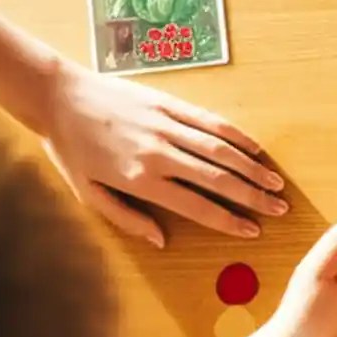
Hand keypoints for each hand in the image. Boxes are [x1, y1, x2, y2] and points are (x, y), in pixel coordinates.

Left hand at [43, 62, 287, 246]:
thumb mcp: (88, 194)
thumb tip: (162, 240)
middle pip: (219, 179)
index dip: (229, 220)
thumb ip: (127, 219)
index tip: (252, 230)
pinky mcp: (170, 104)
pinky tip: (255, 148)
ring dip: (253, 168)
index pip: (197, 206)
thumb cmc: (70, 148)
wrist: (58, 96)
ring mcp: (168, 125)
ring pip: (221, 149)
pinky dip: (237, 136)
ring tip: (275, 183)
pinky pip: (211, 121)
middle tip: (278, 209)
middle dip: (253, 196)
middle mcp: (160, 153)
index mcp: (141, 180)